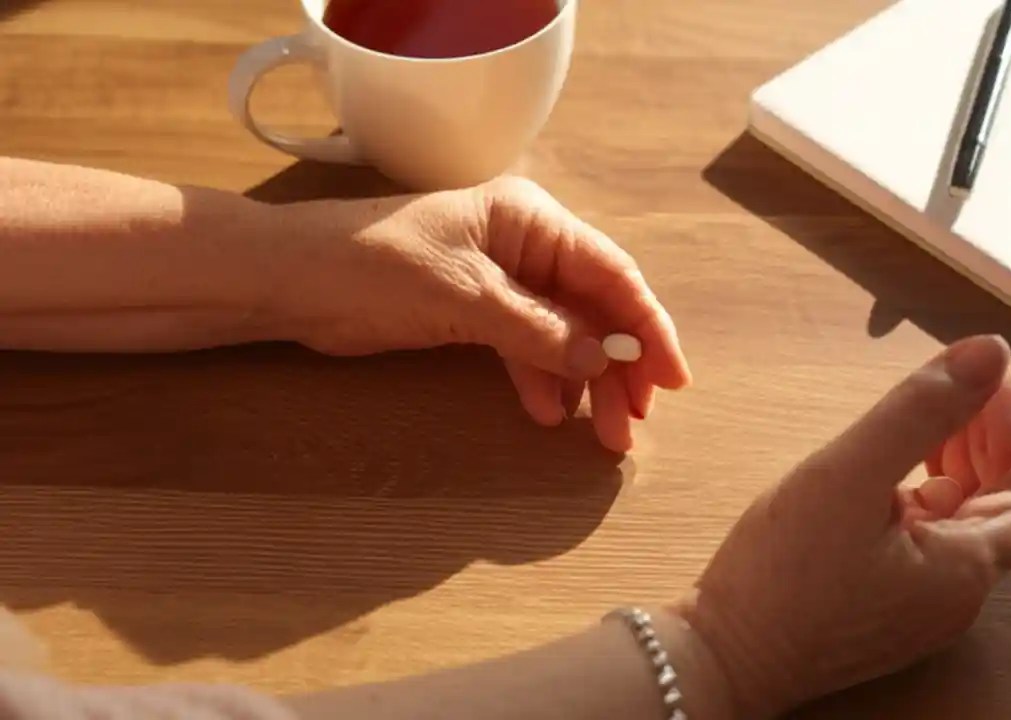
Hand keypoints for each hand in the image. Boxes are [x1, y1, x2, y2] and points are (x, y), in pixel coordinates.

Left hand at [278, 177, 690, 451]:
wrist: (292, 280)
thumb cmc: (375, 267)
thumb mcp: (464, 296)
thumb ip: (538, 329)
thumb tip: (601, 360)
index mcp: (531, 221)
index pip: (610, 273)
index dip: (647, 325)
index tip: (672, 377)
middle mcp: (526, 246)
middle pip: (593, 308)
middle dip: (617, 365)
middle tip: (632, 424)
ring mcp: (502, 281)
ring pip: (563, 334)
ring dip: (583, 382)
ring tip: (602, 434)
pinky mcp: (475, 313)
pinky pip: (526, 347)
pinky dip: (540, 379)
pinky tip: (548, 413)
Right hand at [671, 335, 1010, 716]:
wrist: (722, 661)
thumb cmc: (783, 576)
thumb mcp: (848, 476)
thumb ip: (919, 412)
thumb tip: (991, 351)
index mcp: (965, 567)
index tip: (983, 385)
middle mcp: (956, 594)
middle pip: (1004, 508)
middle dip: (988, 440)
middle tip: (952, 388)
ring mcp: (918, 605)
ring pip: (963, 524)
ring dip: (956, 465)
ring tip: (921, 421)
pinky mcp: (881, 606)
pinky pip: (923, 543)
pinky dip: (921, 496)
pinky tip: (883, 475)